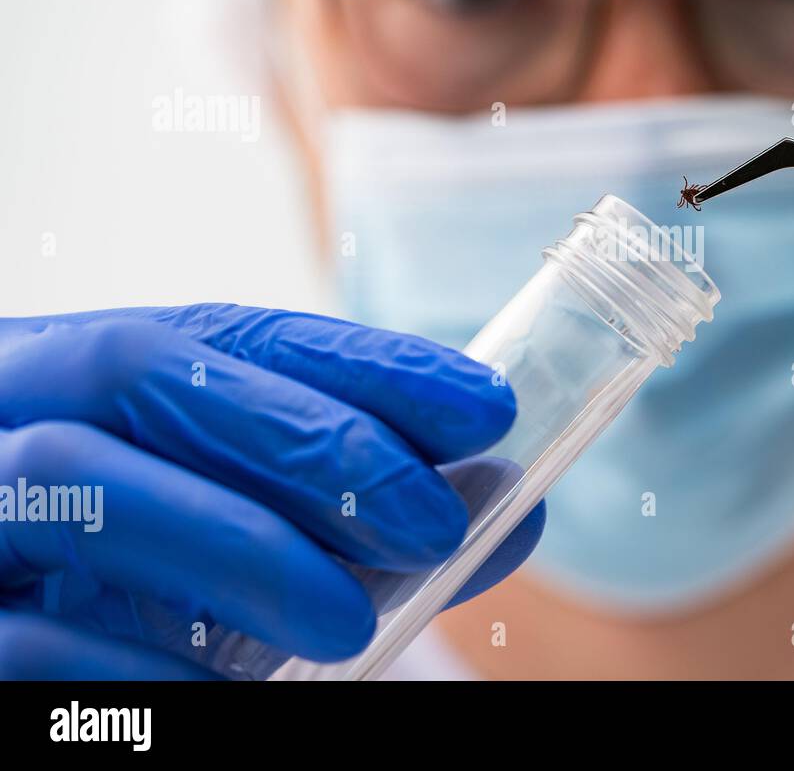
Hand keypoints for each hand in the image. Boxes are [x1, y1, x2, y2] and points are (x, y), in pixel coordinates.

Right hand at [0, 304, 543, 678]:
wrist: (12, 649)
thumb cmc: (111, 581)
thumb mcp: (226, 522)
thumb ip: (354, 518)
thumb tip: (506, 513)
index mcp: (84, 367)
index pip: (233, 332)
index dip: (365, 363)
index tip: (485, 407)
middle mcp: (11, 406)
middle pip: (150, 372)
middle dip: (313, 441)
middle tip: (437, 524)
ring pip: (80, 481)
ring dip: (240, 546)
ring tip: (352, 625)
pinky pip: (28, 642)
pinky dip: (142, 671)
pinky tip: (238, 698)